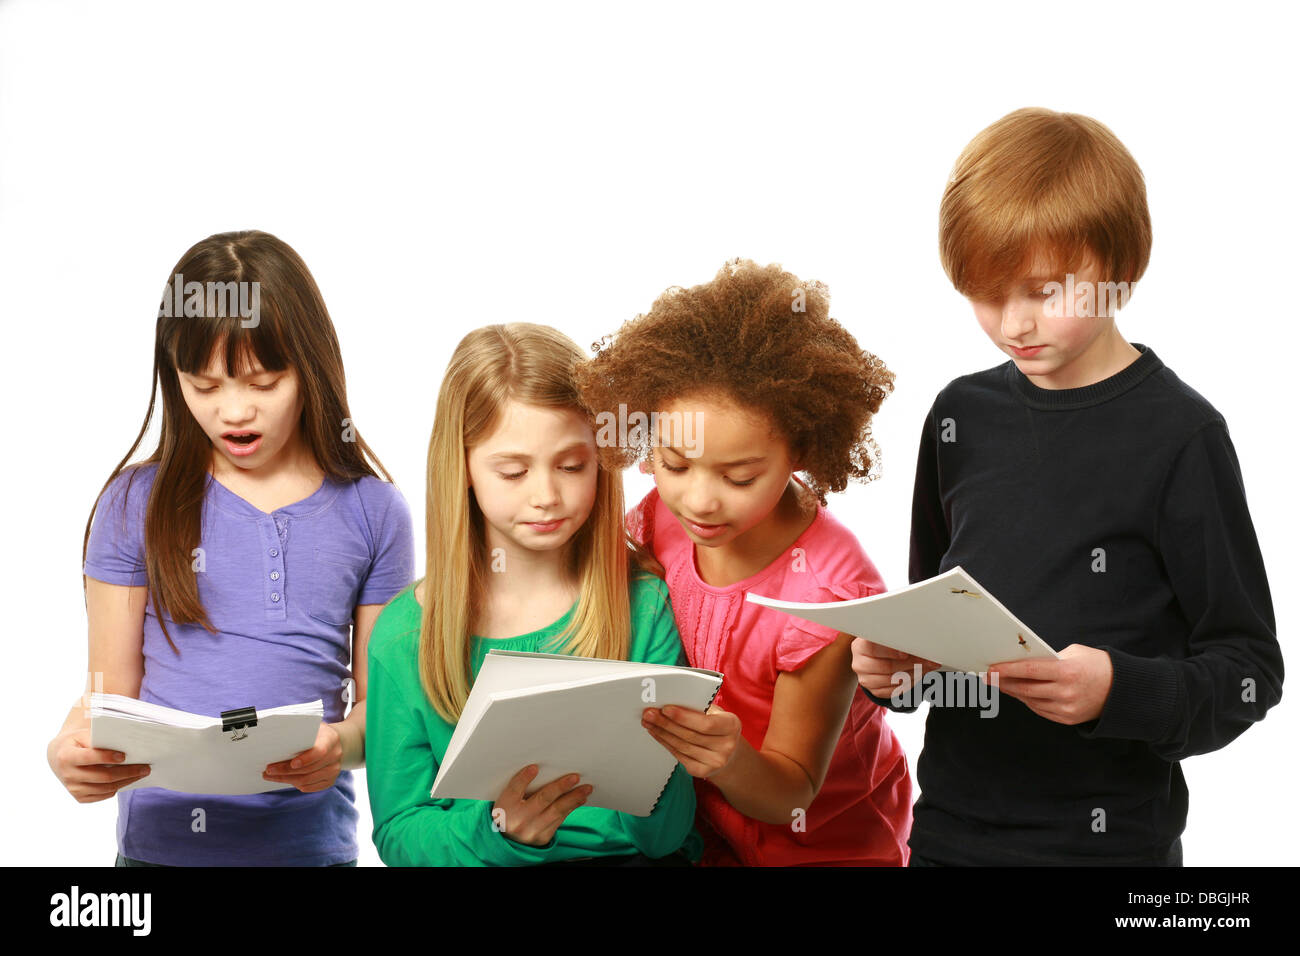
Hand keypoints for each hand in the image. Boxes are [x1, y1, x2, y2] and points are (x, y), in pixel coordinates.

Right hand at [47, 727, 149, 802]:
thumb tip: (127, 744)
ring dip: (126, 781)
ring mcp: (73, 788)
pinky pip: (102, 795)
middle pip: (102, 776)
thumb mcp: (84, 735)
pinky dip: (117, 787)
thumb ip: (100, 739)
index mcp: (66, 756)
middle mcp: (68, 774)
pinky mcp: (79, 797)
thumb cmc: (77, 742)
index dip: (106, 757)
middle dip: (127, 772)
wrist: (59, 756)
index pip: (89, 757)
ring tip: (142, 773)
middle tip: (145, 767)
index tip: (124, 755)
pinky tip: (128, 779)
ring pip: (105, 788)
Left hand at [264, 721, 342, 792]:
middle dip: (286, 771)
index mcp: (331, 739)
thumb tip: (276, 738)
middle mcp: (335, 755)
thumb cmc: (316, 733)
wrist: (333, 742)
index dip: (306, 759)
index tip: (292, 763)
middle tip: (269, 770)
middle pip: (309, 769)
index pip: (320, 751)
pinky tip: (286, 779)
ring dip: (287, 779)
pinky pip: (310, 787)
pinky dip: (296, 785)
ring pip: (307, 780)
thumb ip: (299, 732)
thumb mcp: (310, 726)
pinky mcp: (329, 780)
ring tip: (272, 776)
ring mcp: (334, 769)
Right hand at [492, 765, 591, 846]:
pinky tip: (580, 799)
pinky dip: (571, 808)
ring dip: (573, 798)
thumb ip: (520, 786)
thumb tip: (542, 769)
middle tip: (575, 777)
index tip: (535, 767)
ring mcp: (531, 831)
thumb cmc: (510, 811)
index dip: (524, 778)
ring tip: (586, 788)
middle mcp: (517, 820)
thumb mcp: (507, 799)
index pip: (514, 789)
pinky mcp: (542, 837)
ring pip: (556, 811)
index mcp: (505, 806)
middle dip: (560, 787)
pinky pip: (560, 820)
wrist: (508, 839)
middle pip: (542, 800)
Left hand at [641, 704, 741, 778]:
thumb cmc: (718, 726)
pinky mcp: (702, 772)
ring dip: (661, 733)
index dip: (684, 717)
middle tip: (649, 713)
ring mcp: (715, 761)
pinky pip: (679, 756)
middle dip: (666, 723)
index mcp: (731, 725)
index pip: (706, 724)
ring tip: (648, 722)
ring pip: (681, 746)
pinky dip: (665, 743)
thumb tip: (670, 700)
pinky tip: (657, 733)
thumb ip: (699, 707)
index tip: (665, 708)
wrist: (728, 752)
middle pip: (690, 735)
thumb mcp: (716, 713)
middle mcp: (726, 746)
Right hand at [850, 638, 940, 698]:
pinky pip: (895, 690)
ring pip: (893, 680)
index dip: (891, 651)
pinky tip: (917, 675)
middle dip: (910, 663)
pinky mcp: (874, 691)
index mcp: (859, 647)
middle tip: (927, 660)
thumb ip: (896, 639)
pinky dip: (909, 683)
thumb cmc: (882, 644)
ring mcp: (865, 679)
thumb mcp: (885, 637)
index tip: (906, 652)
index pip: (873, 649)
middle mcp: (859, 664)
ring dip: (913, 674)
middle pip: (886, 667)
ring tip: (925, 667)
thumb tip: (917, 641)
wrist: (874, 658)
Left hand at [986, 644, 1113, 724]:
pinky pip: (1040, 709)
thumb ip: (1049, 658)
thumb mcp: (1074, 653)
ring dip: (1013, 692)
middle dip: (1004, 682)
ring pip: (1030, 700)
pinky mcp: (1068, 718)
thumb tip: (1022, 661)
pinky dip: (1028, 700)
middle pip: (1025, 688)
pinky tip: (1019, 693)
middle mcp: (1066, 692)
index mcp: (1067, 672)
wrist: (1123, 689)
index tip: (992, 668)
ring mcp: (1067, 708)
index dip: (1007, 669)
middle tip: (988, 677)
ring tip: (1001, 683)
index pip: (1029, 670)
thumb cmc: (1097, 665)